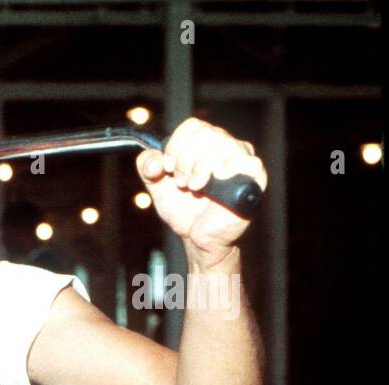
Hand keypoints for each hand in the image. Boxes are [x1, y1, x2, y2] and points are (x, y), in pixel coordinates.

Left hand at [136, 117, 266, 267]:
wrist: (198, 238)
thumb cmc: (185, 211)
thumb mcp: (158, 187)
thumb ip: (149, 168)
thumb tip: (153, 159)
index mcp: (206, 145)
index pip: (193, 125)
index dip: (176, 144)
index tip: (167, 167)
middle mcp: (227, 147)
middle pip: (206, 132)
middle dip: (185, 159)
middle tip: (181, 182)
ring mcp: (243, 161)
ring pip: (222, 144)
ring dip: (200, 167)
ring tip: (194, 188)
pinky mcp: (255, 178)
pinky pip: (247, 161)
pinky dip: (225, 169)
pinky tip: (215, 182)